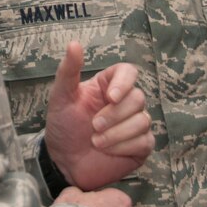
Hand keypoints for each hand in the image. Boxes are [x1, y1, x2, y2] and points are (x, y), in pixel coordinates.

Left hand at [45, 42, 153, 190]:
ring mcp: (135, 124)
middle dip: (114, 114)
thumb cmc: (63, 126)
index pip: (129, 72)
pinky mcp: (140, 146)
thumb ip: (68, 71)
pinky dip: (124, 146)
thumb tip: (74, 44)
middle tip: (93, 126)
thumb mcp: (61, 97)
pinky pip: (145, 141)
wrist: (63, 162)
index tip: (111, 97)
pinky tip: (108, 151)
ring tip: (96, 141)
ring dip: (117, 133)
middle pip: (138, 97)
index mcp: (109, 85)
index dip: (124, 83)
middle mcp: (125, 102)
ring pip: (143, 120)